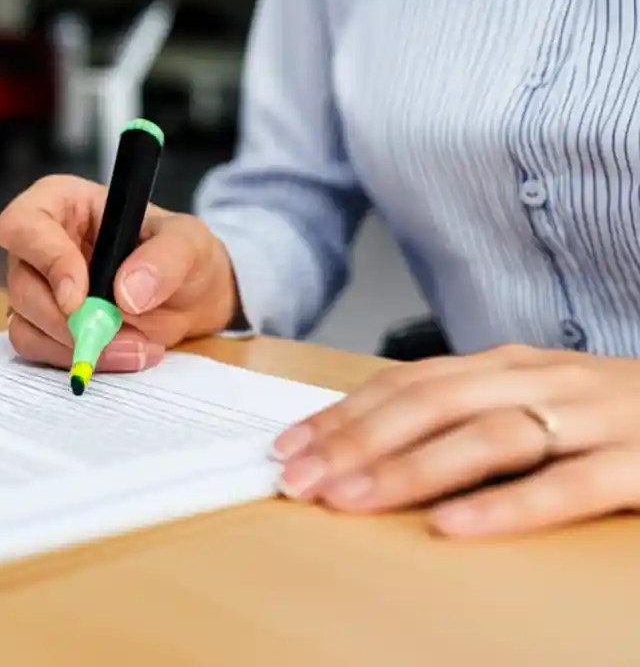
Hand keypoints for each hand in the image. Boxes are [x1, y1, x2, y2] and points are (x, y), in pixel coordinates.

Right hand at [0, 174, 239, 372]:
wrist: (192, 301)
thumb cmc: (184, 256)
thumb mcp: (191, 243)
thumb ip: (166, 258)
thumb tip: (126, 292)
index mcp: (62, 203)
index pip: (25, 224)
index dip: (46, 260)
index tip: (80, 297)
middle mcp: (39, 244)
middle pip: (21, 282)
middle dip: (67, 319)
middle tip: (114, 332)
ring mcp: (37, 288)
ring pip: (24, 321)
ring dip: (76, 344)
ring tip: (135, 346)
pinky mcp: (42, 326)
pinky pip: (37, 348)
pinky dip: (76, 359)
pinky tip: (120, 355)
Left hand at [273, 344, 639, 537]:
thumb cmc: (614, 415)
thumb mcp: (535, 400)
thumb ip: (465, 413)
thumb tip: (365, 443)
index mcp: (510, 365)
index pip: (408, 383)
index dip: (343, 413)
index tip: (286, 447)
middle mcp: (545, 380)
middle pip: (433, 404)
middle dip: (355, 441)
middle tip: (298, 478)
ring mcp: (595, 418)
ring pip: (488, 437)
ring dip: (409, 469)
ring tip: (350, 500)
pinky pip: (568, 485)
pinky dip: (507, 507)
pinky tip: (453, 527)